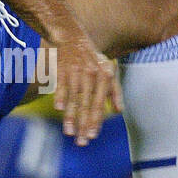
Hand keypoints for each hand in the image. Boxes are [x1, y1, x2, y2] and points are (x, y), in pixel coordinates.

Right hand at [52, 27, 121, 144]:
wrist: (71, 35)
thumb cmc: (92, 57)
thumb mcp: (108, 70)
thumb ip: (114, 91)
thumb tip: (118, 111)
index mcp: (104, 76)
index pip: (99, 103)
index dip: (96, 120)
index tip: (93, 135)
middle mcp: (91, 74)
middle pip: (87, 104)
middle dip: (84, 124)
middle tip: (82, 142)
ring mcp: (75, 71)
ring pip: (74, 98)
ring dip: (71, 117)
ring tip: (69, 133)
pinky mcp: (61, 68)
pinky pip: (61, 85)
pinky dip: (60, 96)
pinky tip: (59, 110)